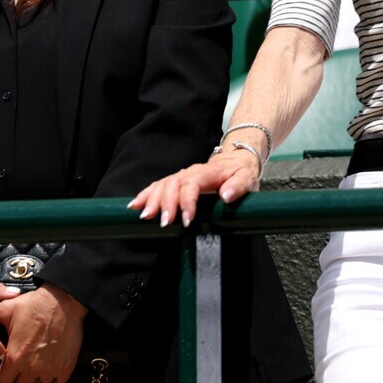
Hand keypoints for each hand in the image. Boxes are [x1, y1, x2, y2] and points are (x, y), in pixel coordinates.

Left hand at [0, 283, 85, 382]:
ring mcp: (50, 368)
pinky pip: (57, 381)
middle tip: (22, 360)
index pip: (3, 381)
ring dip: (37, 376)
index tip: (6, 365)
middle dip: (20, 374)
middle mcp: (32, 367)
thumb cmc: (34, 305)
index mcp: (15, 356)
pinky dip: (54, 374)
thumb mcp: (5, 309)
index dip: (3, 373)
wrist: (63, 301)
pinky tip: (51, 361)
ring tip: (37, 361)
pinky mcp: (66, 367)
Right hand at [127, 149, 260, 227]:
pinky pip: (156, 186)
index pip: (191, 184)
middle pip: (171, 185)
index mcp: (206, 173)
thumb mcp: (248, 178)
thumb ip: (239, 186)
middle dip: (165, 204)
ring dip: (151, 201)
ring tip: (145, 216)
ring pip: (161, 185)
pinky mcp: (174, 181)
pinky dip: (144, 195)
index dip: (186, 202)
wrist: (235, 160)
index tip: (186, 220)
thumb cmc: (241, 173)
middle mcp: (189, 172)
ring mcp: (180, 176)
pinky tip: (134, 206)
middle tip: (163, 222)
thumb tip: (226, 196)